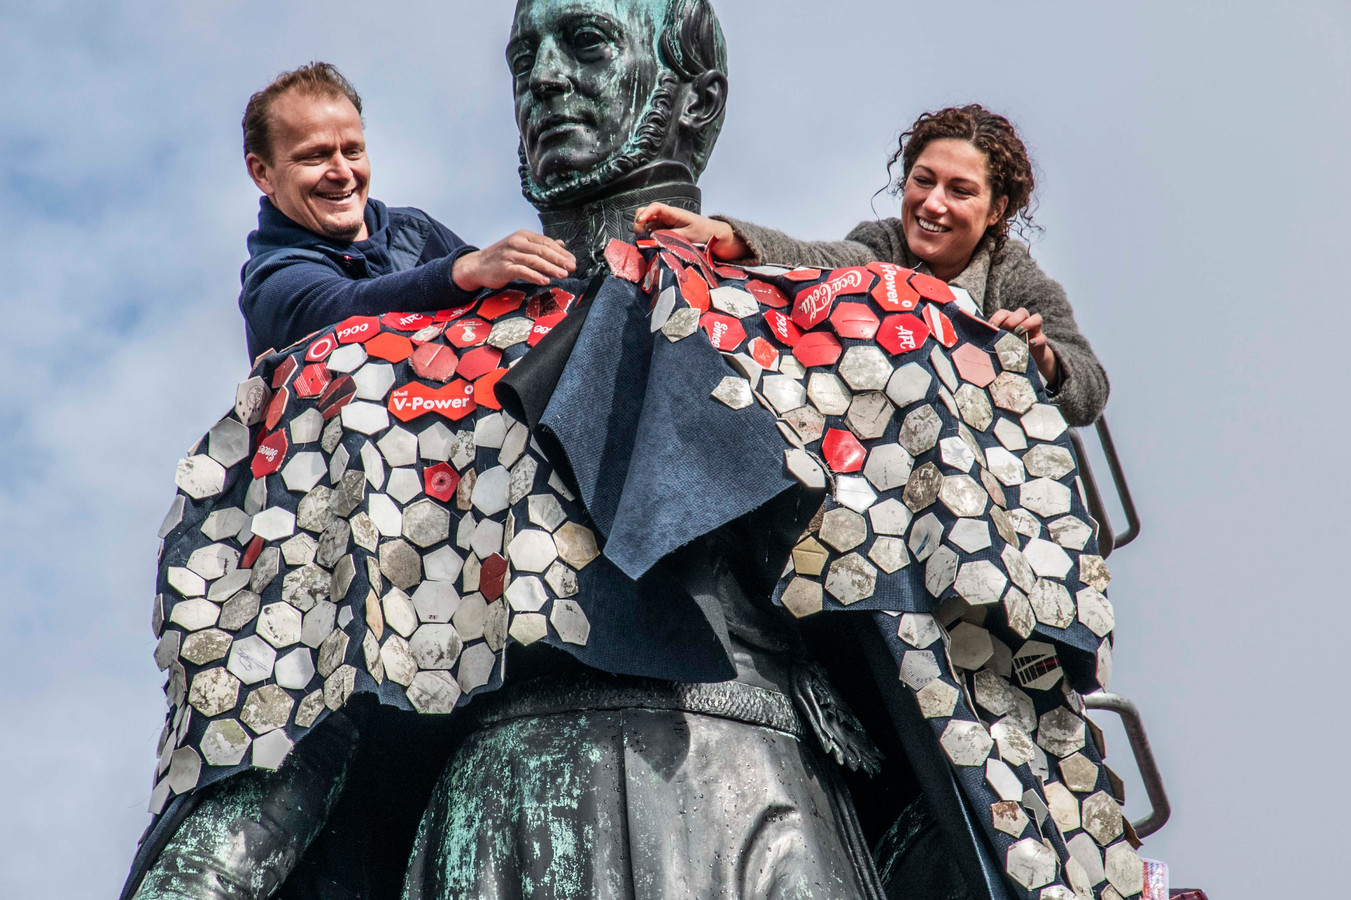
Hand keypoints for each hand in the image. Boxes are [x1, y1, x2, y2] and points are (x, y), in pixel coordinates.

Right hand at [452, 230, 575, 289]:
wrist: (477, 265)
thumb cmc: (502, 257)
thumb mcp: (521, 246)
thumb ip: (540, 245)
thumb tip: (561, 244)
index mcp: (523, 236)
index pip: (546, 242)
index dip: (561, 252)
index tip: (573, 260)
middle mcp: (517, 242)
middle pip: (542, 250)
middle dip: (559, 260)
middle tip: (572, 268)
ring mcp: (510, 254)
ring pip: (534, 260)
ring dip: (551, 268)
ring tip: (563, 275)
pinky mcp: (504, 267)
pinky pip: (523, 271)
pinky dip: (535, 276)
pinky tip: (545, 280)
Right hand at [632, 203, 749, 260]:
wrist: (714, 235)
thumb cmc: (704, 232)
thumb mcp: (688, 235)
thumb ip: (670, 236)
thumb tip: (652, 237)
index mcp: (673, 213)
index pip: (655, 207)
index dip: (645, 214)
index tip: (639, 223)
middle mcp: (666, 217)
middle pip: (645, 213)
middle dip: (639, 224)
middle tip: (642, 238)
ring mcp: (663, 224)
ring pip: (646, 224)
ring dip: (643, 233)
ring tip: (649, 244)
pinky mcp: (664, 232)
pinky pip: (651, 233)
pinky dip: (648, 239)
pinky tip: (653, 245)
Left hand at [988, 307, 1059, 385]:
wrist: (1024, 361)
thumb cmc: (1007, 349)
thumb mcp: (998, 344)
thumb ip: (991, 339)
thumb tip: (974, 342)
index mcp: (1010, 320)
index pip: (1004, 313)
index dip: (997, 318)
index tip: (991, 328)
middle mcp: (1023, 322)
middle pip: (1021, 312)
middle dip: (1012, 320)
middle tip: (1005, 330)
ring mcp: (1034, 331)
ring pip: (1036, 318)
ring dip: (1027, 323)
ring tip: (1018, 332)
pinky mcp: (1041, 342)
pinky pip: (1043, 338)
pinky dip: (1037, 340)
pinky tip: (1030, 344)